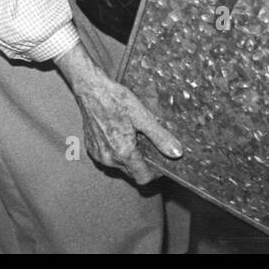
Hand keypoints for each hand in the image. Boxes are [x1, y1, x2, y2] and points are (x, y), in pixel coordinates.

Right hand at [57, 44, 180, 184]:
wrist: (91, 90)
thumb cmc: (117, 100)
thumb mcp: (143, 117)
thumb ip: (160, 137)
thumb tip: (176, 153)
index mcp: (123, 153)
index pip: (143, 178)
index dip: (156, 174)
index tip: (164, 164)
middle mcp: (108, 159)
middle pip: (132, 173)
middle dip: (145, 164)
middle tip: (153, 146)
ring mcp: (98, 155)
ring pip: (121, 166)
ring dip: (132, 157)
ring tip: (138, 137)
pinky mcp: (92, 149)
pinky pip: (109, 158)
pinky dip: (119, 152)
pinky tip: (124, 135)